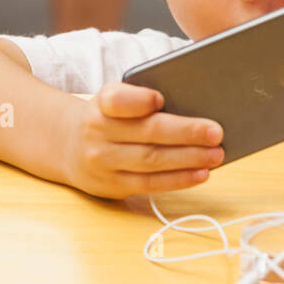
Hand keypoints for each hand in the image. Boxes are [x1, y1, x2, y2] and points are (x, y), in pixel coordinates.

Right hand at [58, 82, 224, 198]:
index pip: (118, 100)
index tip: (160, 99)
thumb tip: (194, 107)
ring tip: (216, 155)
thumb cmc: (108, 117)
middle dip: (186, 133)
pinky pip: (149, 184)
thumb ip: (142, 98)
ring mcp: (103, 162)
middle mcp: (98, 132)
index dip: (139, 99)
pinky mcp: (111, 186)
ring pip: (152, 161)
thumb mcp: (115, 98)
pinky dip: (178, 179)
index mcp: (102, 103)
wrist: (67, 146)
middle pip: (147, 132)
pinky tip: (200, 173)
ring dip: (189, 159)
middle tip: (216, 132)